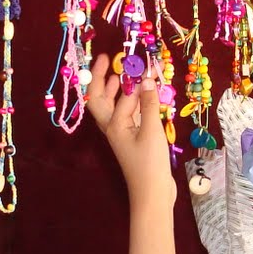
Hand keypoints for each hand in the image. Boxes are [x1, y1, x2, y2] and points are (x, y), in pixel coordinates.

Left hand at [87, 53, 175, 207]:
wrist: (152, 193)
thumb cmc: (149, 163)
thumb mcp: (151, 131)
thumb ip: (148, 104)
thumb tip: (146, 80)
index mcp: (113, 125)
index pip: (117, 96)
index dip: (127, 79)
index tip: (136, 62)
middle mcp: (113, 128)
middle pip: (100, 100)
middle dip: (102, 80)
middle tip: (106, 60)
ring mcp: (122, 135)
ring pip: (113, 108)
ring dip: (115, 91)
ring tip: (120, 76)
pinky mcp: (132, 141)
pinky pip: (126, 116)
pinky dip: (130, 104)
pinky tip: (140, 98)